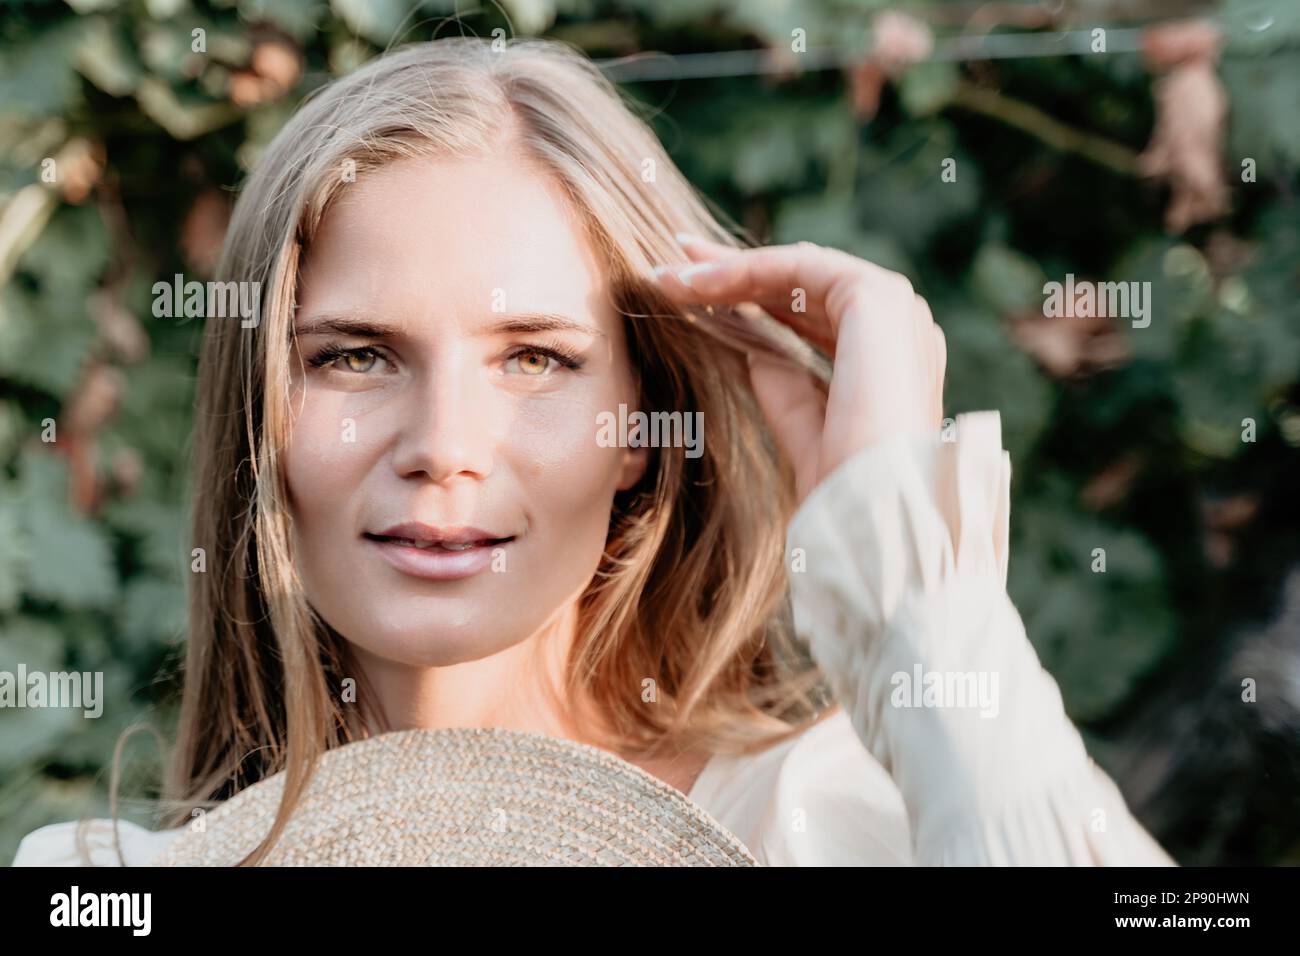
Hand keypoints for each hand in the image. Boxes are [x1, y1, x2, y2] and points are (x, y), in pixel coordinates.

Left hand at [651, 236, 945, 505]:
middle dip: (733, 274)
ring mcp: (895, 308)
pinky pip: (799, 268)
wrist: (870, 508)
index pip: (813, 312)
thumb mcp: (801, 422)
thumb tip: (749, 339)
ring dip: (730, 269)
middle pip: (802, 284)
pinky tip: (700, 282)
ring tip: (672, 277)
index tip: (694, 294)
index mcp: (892, 358)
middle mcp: (899, 326)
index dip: (754, 298)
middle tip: (673, 269)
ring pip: (798, 270)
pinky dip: (746, 269)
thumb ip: (783, 378)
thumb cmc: (840, 484)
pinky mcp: (877, 299)